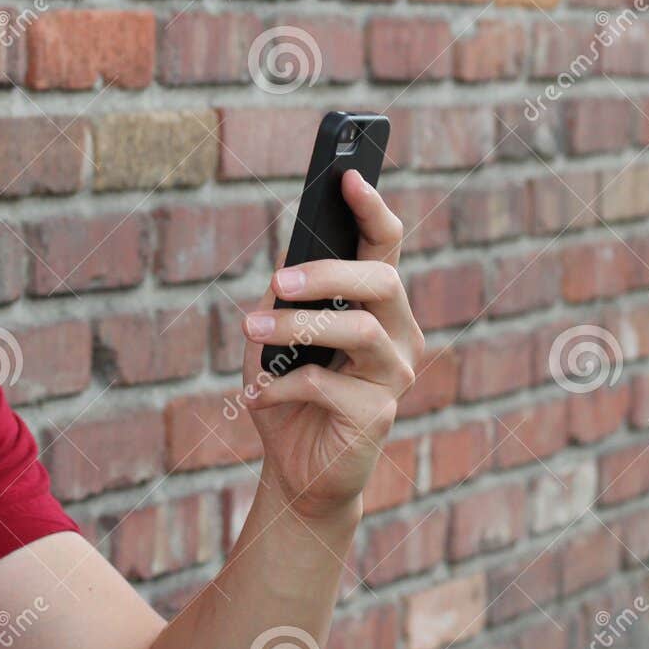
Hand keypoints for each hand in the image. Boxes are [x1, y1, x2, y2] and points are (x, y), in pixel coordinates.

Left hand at [239, 169, 424, 522]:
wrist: (298, 472)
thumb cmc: (290, 395)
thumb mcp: (280, 336)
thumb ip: (291, 295)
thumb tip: (290, 256)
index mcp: (378, 305)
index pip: (386, 246)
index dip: (372, 208)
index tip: (348, 176)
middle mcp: (399, 334)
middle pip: (382, 281)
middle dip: (328, 274)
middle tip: (277, 281)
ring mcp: (394, 375)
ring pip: (358, 330)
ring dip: (295, 328)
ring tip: (250, 334)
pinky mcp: (379, 415)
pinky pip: (325, 384)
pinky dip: (280, 386)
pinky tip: (255, 398)